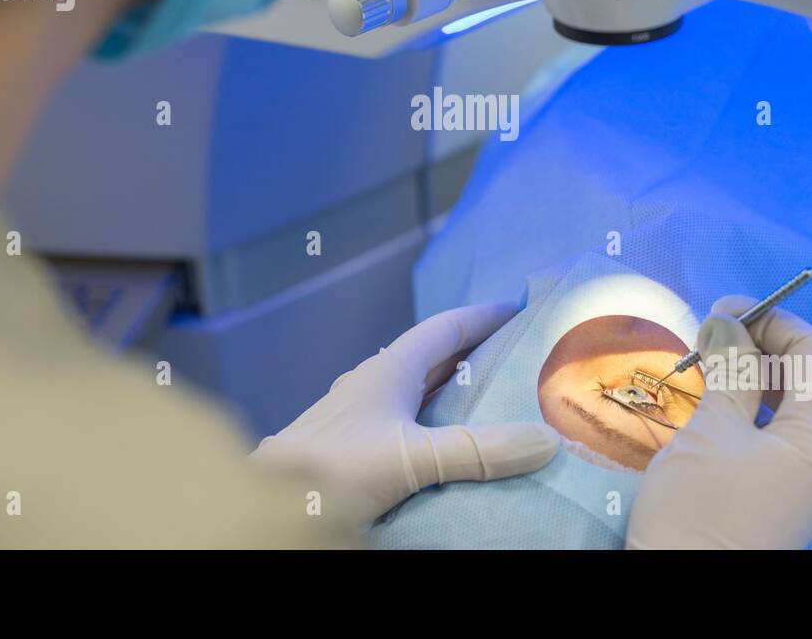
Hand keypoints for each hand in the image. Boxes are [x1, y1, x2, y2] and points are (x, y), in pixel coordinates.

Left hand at [251, 302, 559, 526]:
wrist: (266, 503)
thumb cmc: (333, 469)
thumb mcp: (412, 458)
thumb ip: (477, 451)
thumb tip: (545, 439)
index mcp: (389, 368)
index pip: (445, 327)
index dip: (483, 316)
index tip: (519, 308)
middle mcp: (374, 382)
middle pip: (433, 356)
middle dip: (475, 352)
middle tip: (519, 355)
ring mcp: (359, 412)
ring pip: (416, 388)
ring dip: (453, 388)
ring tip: (493, 399)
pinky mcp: (351, 443)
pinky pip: (403, 418)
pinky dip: (433, 420)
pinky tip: (446, 441)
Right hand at [627, 295, 811, 548]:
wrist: (681, 595)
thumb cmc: (697, 508)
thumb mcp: (711, 429)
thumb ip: (731, 370)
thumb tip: (729, 321)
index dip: (772, 321)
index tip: (721, 310)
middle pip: (807, 380)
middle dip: (761, 347)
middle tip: (708, 335)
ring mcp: (809, 484)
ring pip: (791, 409)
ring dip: (753, 377)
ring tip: (708, 364)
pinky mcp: (786, 498)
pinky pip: (780, 438)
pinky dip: (752, 410)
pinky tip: (717, 402)